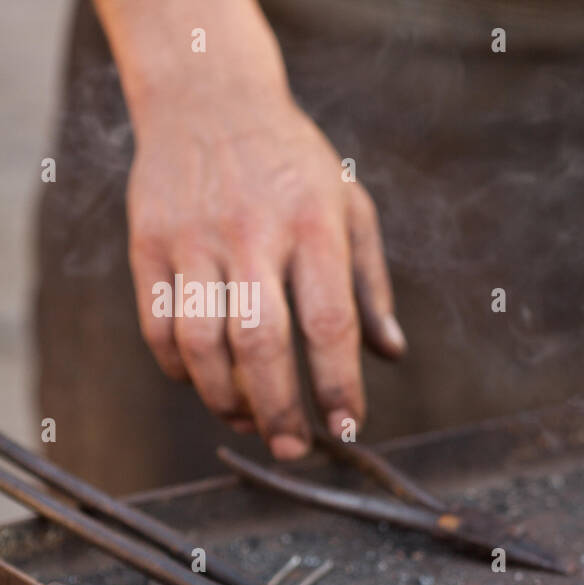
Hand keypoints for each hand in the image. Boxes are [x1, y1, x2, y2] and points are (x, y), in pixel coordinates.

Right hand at [95, 0, 402, 459]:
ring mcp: (195, 238)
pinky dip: (181, 369)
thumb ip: (371, 284)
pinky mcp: (148, 243)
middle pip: (262, 344)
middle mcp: (253, 234)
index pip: (330, 324)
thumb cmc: (294, 163)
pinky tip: (207, 382)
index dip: (338, 386)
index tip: (347, 428)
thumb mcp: (350, 207)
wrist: (209, 96)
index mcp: (315, 227)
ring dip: (226, 399)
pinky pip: (159, 325)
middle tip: (294, 448)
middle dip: (280, 409)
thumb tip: (392, 352)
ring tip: (251, 421)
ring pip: (203, 343)